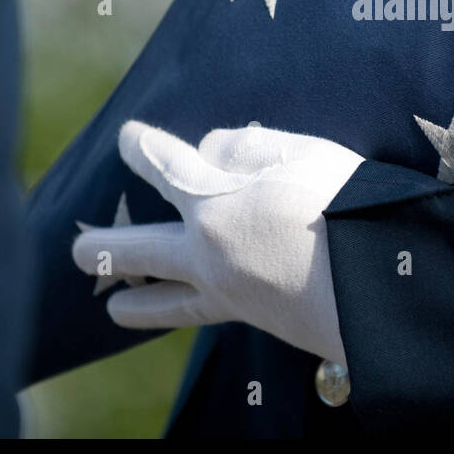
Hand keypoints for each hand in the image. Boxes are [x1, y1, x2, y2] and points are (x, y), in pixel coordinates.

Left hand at [72, 121, 364, 364]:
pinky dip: (180, 312)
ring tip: (114, 305)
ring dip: (133, 300)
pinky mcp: (254, 316)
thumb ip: (246, 146)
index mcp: (212, 200)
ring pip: (163, 301)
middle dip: (104, 247)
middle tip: (78, 250)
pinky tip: (182, 308)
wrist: (375, 283)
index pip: (164, 166)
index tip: (127, 138)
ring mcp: (227, 291)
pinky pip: (201, 314)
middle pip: (138, 251)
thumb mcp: (299, 152)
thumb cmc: (344, 204)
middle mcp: (206, 251)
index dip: (142, 149)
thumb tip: (212, 150)